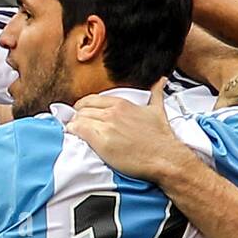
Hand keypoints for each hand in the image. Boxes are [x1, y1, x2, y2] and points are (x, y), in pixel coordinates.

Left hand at [66, 79, 186, 182]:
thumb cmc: (161, 138)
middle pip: (83, 110)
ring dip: (74, 125)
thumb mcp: (157, 109)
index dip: (83, 107)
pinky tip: (74, 136)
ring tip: (75, 132)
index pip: (92, 100)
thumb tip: (160, 81)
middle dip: (77, 117)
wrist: (164, 156)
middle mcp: (112, 112)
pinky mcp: (101, 141)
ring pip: (79, 119)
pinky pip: (78, 131)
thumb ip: (156, 93)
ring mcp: (106, 126)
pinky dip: (73, 132)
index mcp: (122, 104)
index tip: (81, 113)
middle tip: (77, 125)